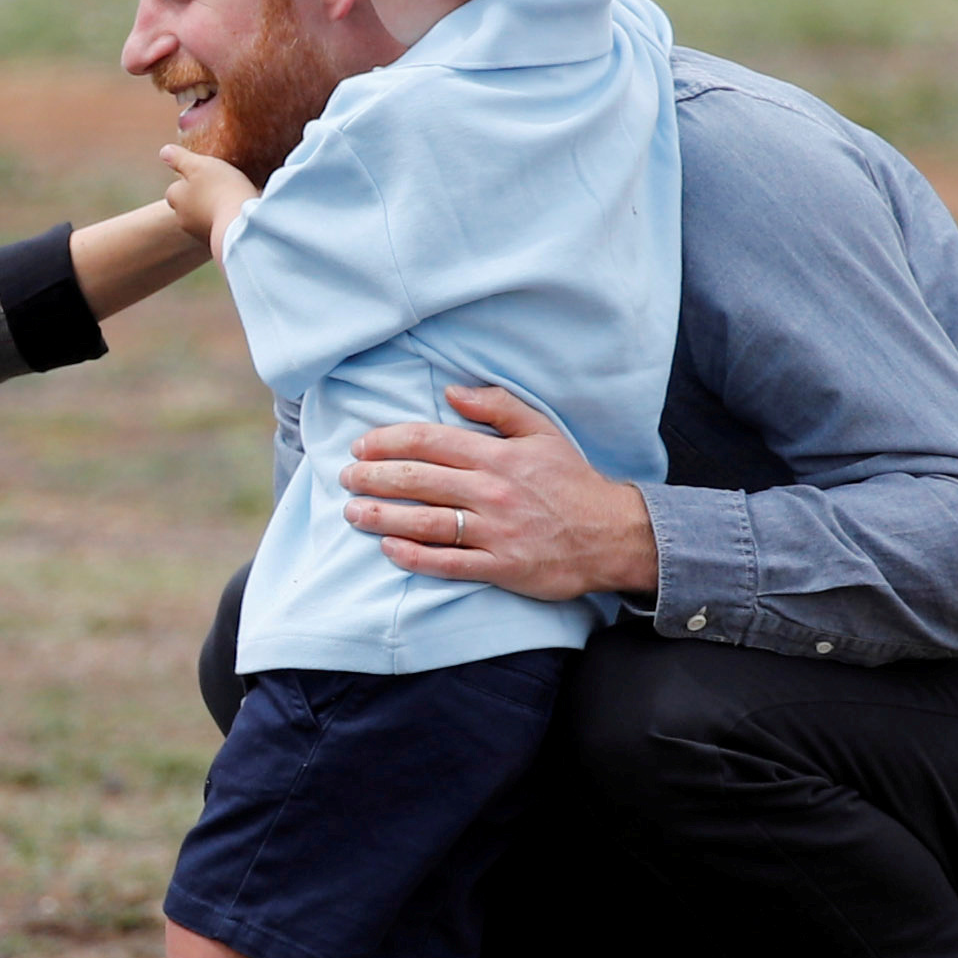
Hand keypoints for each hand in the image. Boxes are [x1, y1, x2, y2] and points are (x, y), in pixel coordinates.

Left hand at [159, 142, 257, 258]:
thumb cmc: (220, 189)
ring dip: (213, 209)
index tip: (206, 175)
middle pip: (189, 203)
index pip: (176, 187)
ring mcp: (199, 233)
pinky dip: (225, 221)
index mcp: (175, 197)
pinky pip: (218, 228)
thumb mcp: (198, 165)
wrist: (241, 224)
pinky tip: (239, 213)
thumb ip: (179, 158)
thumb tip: (164, 151)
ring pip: (203, 216)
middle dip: (201, 196)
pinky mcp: (216, 243)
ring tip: (232, 199)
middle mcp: (182, 218)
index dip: (190, 179)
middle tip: (220, 186)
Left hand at [343, 386, 659, 599]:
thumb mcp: (542, 431)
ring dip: (383, 516)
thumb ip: (497, 406)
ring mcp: (496, 531)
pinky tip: (388, 548)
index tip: (360, 446)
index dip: (388, 442)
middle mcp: (492, 490)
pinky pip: (449, 562)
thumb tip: (451, 391)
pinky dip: (415, 556)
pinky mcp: (502, 566)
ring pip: (427, 521)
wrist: (612, 534)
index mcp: (498, 455)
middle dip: (374, 478)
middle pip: (419, 480)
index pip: (430, 441)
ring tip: (352, 512)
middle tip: (345, 478)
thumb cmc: (571, 481)